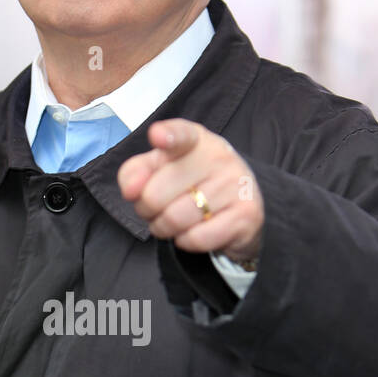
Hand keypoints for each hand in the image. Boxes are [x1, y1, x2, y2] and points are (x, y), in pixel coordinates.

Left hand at [117, 119, 263, 260]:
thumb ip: (135, 173)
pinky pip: (196, 238)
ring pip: (174, 219)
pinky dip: (185, 242)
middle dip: (147, 209)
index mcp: (195, 140)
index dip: (167, 136)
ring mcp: (236, 185)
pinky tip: (193, 232)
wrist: (242, 208)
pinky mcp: (246, 215)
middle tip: (156, 209)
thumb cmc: (193, 184)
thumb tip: (131, 190)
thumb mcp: (161, 170)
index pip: (180, 134)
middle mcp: (219, 157)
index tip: (158, 137)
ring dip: (163, 228)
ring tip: (172, 222)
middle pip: (155, 194)